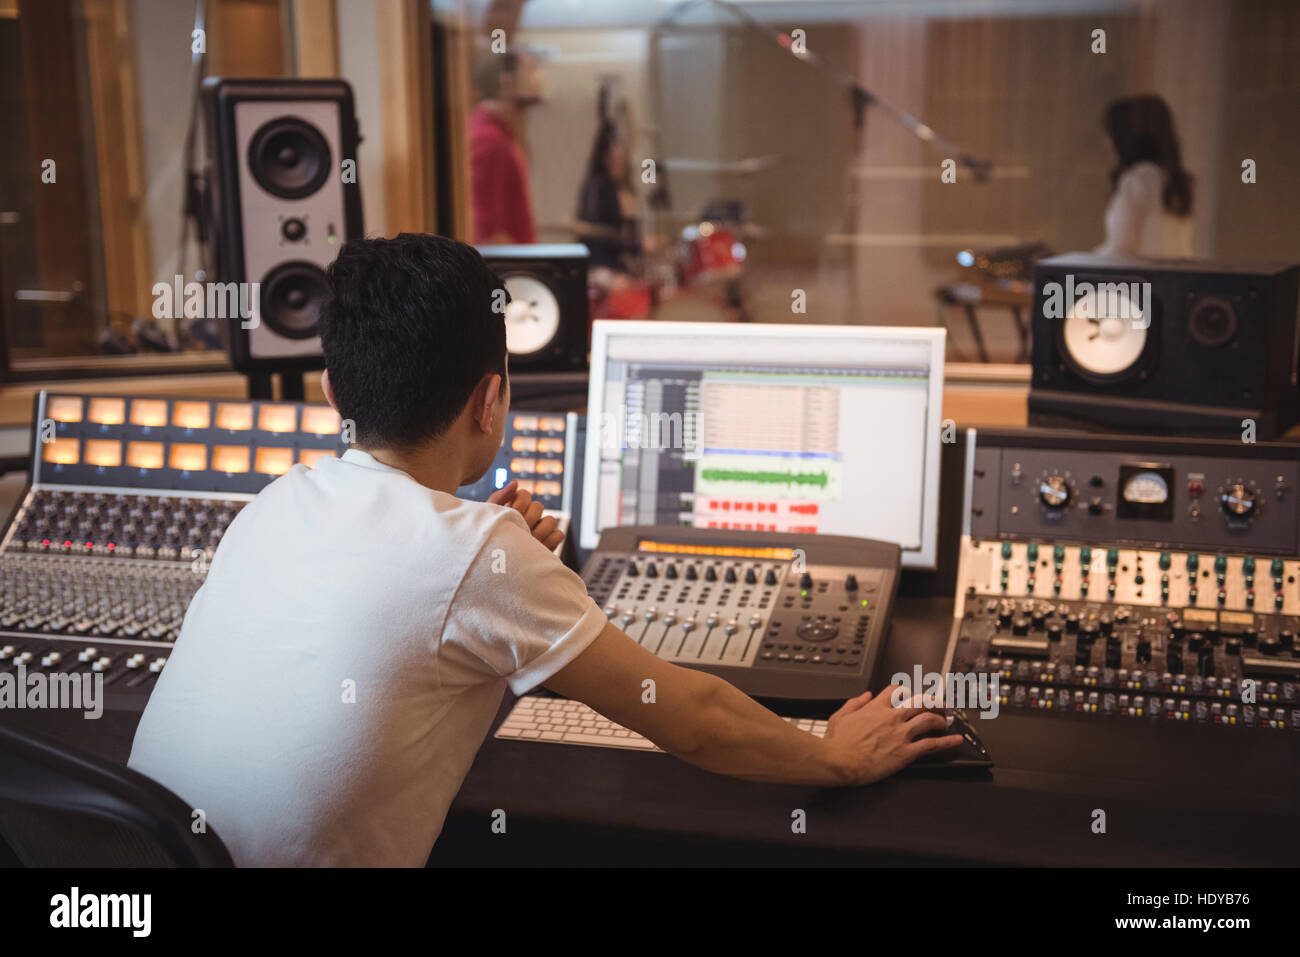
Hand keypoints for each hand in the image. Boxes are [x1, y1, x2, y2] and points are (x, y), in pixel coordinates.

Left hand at [488, 481, 564, 550]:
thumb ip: (499, 497)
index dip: (520, 502)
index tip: (513, 513)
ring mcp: (540, 530)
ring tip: (528, 541)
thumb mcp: (490, 517)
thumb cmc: (488, 540)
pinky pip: (558, 535)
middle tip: (520, 530)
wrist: (493, 566)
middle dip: (529, 518)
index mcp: (514, 508)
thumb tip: (516, 482)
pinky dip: (550, 540)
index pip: (525, 494)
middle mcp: (529, 517)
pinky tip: (537, 547)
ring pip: (551, 520)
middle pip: (538, 506)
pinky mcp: (549, 544)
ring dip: (540, 530)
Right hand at [822, 686, 962, 784]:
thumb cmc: (837, 744)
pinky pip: (931, 744)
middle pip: (919, 702)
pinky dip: (946, 742)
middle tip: (939, 706)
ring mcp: (900, 734)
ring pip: (928, 720)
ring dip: (940, 720)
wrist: (839, 762)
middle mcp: (891, 717)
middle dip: (932, 703)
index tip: (910, 695)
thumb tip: (865, 695)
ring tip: (946, 722)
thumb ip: (854, 703)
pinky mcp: (905, 752)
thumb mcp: (840, 716)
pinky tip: (955, 740)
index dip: (905, 691)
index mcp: (875, 708)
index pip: (896, 691)